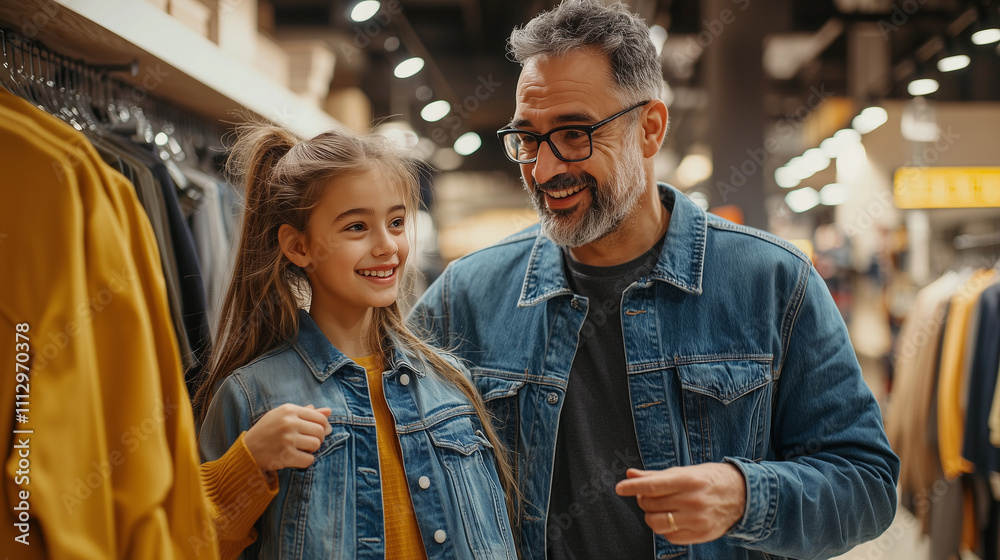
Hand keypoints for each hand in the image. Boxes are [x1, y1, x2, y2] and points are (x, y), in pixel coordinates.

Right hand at [243, 404, 332, 471]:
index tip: (318, 432)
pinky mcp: (285, 455)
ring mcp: (287, 439)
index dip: (324, 426)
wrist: (247, 449)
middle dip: (319, 438)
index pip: (320, 417)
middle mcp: (289, 422)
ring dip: (312, 449)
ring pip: (316, 445)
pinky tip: (297, 457)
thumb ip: (306, 413)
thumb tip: (329, 411)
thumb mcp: (283, 415)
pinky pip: (309, 459)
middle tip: (310, 441)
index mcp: (289, 410)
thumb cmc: (268, 430)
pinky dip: (306, 460)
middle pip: (320, 431)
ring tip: (302, 448)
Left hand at [614, 463, 746, 543]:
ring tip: (658, 509)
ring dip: (651, 516)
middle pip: (652, 504)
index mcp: (689, 480)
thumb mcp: (685, 471)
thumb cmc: (709, 479)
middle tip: (648, 495)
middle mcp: (693, 500)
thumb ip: (656, 475)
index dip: (633, 487)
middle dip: (643, 499)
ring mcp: (697, 520)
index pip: (653, 486)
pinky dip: (665, 529)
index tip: (620, 488)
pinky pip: (670, 537)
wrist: (743, 495)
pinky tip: (671, 519)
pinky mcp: (700, 535)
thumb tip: (630, 474)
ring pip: (657, 523)